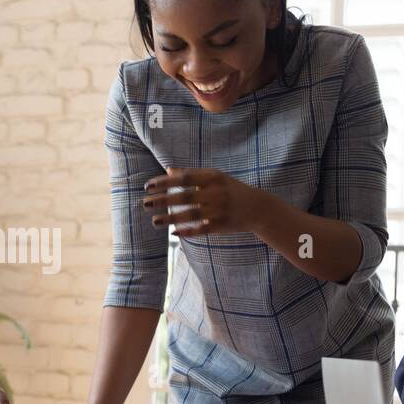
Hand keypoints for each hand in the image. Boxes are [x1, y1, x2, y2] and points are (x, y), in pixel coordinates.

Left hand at [143, 167, 266, 237]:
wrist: (258, 207)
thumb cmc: (231, 189)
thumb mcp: (214, 177)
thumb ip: (191, 173)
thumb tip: (168, 171)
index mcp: (213, 177)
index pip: (183, 178)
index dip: (164, 182)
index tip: (147, 186)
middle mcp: (216, 193)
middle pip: (184, 196)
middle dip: (163, 200)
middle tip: (145, 203)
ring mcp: (219, 210)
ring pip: (190, 215)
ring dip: (171, 218)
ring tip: (154, 221)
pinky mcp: (222, 225)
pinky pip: (201, 229)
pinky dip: (188, 231)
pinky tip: (173, 233)